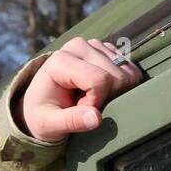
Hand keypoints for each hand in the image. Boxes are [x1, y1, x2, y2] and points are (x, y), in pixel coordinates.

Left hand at [14, 38, 142, 143]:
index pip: (99, 80)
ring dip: (114, 94)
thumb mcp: (49, 125)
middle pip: (117, 76)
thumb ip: (71, 121)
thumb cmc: (42, 116)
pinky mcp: (106, 50)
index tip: (77, 110)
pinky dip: (119, 87)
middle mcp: (79, 46)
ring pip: (128, 73)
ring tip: (89, 98)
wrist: (39, 104)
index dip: (95, 102)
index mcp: (61, 60)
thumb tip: (96, 118)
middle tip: (83, 106)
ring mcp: (95, 45)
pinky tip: (98, 91)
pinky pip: (130, 71)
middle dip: (106, 99)